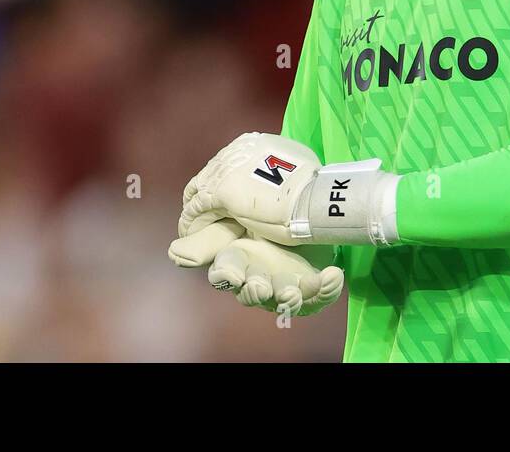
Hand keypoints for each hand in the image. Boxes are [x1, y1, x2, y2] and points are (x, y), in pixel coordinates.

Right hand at [169, 221, 343, 316]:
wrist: (300, 209)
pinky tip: (334, 275)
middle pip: (253, 293)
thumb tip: (175, 254)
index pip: (225, 274)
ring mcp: (285, 285)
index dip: (227, 276)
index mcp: (236, 263)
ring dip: (288, 298)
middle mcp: (258, 279)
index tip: (231, 274)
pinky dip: (327, 289)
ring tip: (295, 291)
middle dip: (255, 291)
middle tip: (261, 285)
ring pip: (284, 300)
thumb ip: (207, 237)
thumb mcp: (235, 220)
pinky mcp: (312, 288)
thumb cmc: (260, 219)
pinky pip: (319, 296)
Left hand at [177, 132, 321, 241]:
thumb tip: (273, 171)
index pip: (225, 162)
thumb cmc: (310, 186)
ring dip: (194, 208)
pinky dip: (191, 220)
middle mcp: (234, 152)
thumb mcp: (289, 162)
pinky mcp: (221, 193)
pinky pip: (197, 208)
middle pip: (208, 173)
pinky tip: (189, 231)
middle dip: (203, 193)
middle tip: (200, 212)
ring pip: (198, 189)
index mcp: (250, 143)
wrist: (313, 197)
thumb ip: (273, 164)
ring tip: (191, 225)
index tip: (220, 197)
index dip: (220, 180)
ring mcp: (226, 171)